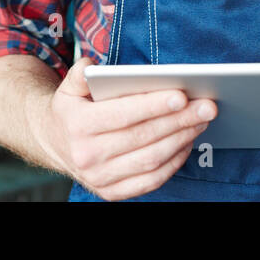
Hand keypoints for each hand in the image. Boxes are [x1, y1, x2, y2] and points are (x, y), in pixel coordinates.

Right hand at [31, 57, 215, 200]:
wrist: (52, 143)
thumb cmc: (71, 109)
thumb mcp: (69, 86)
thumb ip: (80, 74)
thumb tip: (92, 66)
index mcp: (77, 125)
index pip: (122, 115)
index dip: (153, 105)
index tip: (181, 95)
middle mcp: (87, 155)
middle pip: (143, 137)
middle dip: (179, 120)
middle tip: (207, 106)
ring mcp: (99, 178)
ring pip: (151, 160)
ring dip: (181, 139)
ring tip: (202, 121)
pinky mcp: (111, 192)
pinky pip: (150, 180)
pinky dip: (173, 163)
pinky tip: (187, 143)